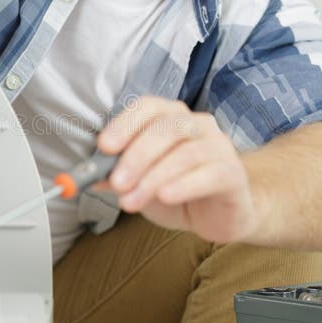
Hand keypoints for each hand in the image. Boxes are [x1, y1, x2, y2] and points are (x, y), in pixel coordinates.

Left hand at [97, 96, 258, 242]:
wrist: (222, 215)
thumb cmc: (179, 191)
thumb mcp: (141, 184)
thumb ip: (117, 176)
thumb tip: (88, 177)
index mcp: (172, 118)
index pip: (148, 107)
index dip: (124, 124)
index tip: (104, 147)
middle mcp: (198, 125)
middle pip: (166, 128)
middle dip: (136, 156)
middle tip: (117, 184)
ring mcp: (219, 146)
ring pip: (185, 153)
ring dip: (153, 178)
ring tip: (131, 202)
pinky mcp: (233, 173)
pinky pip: (209, 174)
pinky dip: (183, 185)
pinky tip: (165, 197)